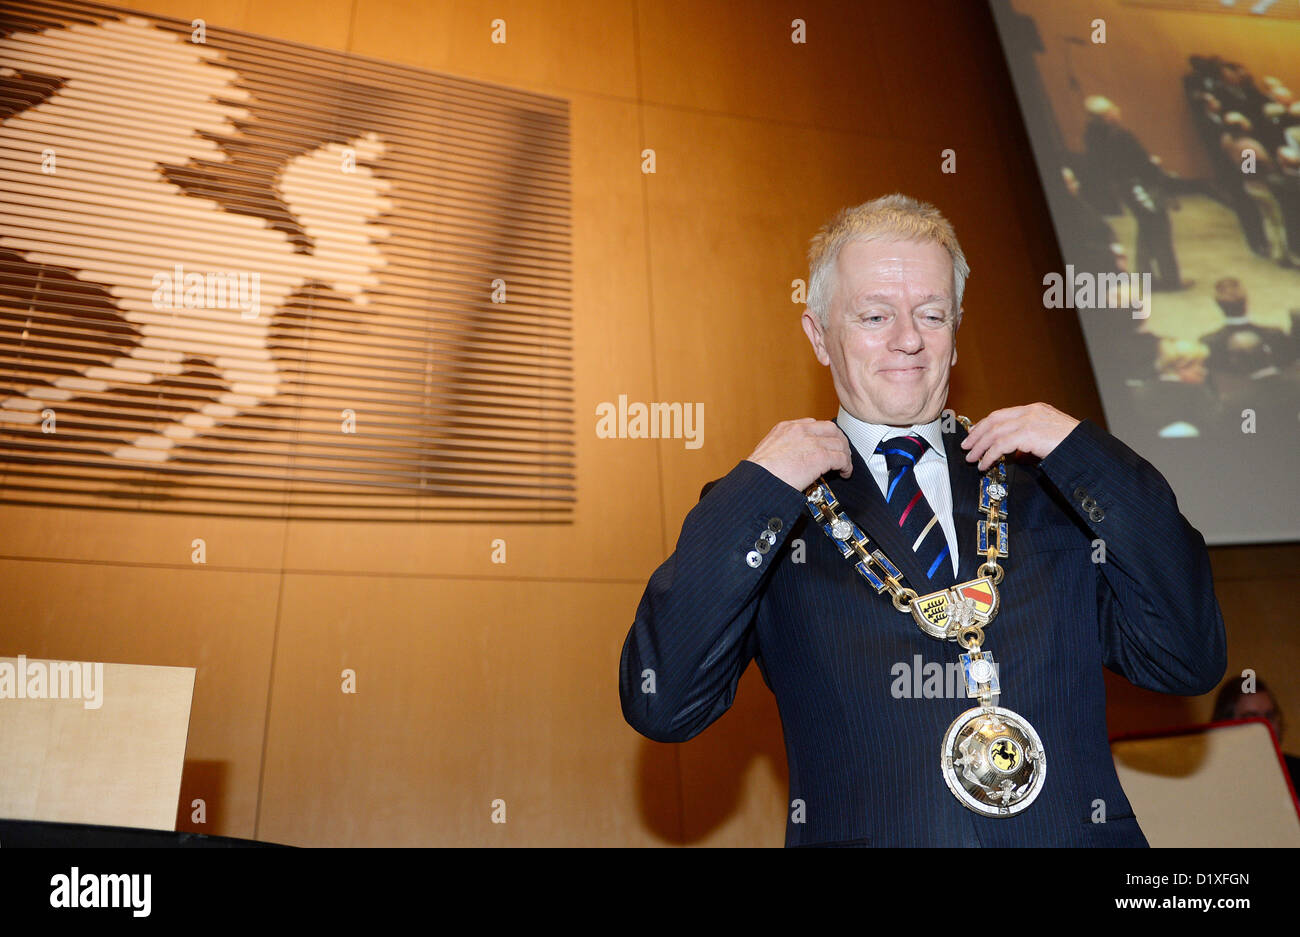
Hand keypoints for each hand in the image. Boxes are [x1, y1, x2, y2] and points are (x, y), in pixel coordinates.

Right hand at [747, 418, 851, 490]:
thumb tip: (792, 458)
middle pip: (831, 429)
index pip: (814, 424)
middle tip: (841, 454)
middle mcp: (800, 430)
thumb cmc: (759, 473)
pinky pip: (841, 458)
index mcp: (786, 427)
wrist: (758, 481)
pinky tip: (844, 473)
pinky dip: (846, 466)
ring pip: (839, 443)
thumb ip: (783, 448)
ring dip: (844, 455)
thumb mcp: (768, 450)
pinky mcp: (820, 457)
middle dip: (839, 442)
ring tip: (844, 467)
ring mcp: (811, 442)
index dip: (824, 435)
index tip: (827, 445)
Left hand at [960, 404, 1079, 471]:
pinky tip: (985, 464)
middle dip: (977, 434)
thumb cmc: (1072, 444)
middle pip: (993, 420)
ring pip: (994, 432)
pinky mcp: (1028, 434)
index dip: (984, 424)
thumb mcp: (1048, 437)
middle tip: (966, 446)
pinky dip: (989, 456)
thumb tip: (1015, 454)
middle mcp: (1030, 412)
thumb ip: (1030, 441)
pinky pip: (1000, 445)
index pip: (1001, 414)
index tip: (974, 434)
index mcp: (1034, 409)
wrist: (1086, 447)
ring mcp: (1029, 421)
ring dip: (979, 447)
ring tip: (972, 459)